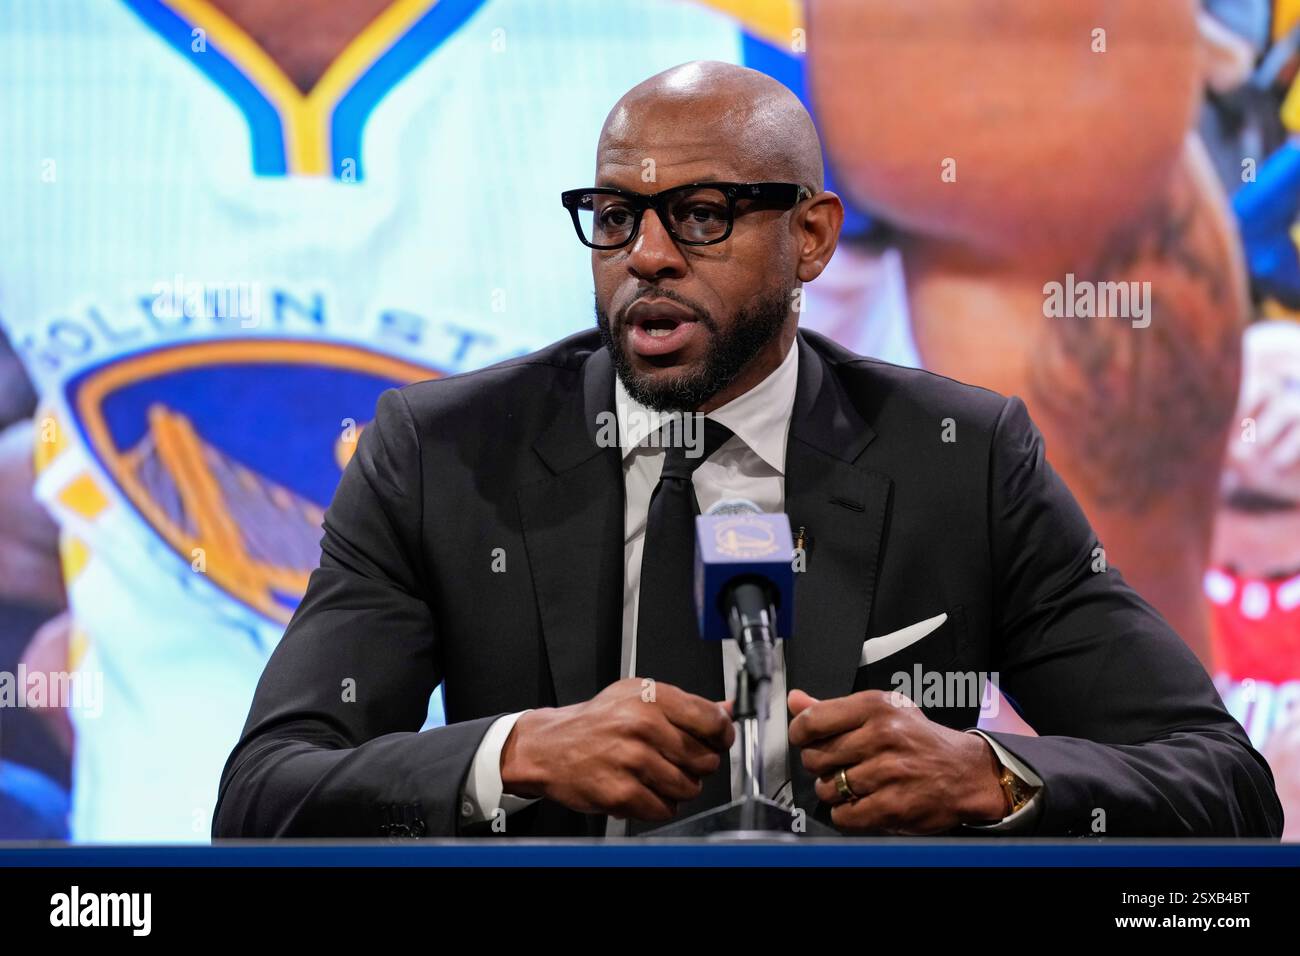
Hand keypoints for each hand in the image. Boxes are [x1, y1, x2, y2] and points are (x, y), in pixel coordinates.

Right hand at [499, 677, 734, 821]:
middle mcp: (643, 725)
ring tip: (654, 775)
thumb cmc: (597, 722)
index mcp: (652, 697)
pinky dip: (657, 805)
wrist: (549, 746)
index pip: (713, 721)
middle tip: (675, 760)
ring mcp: (632, 760)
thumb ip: (686, 705)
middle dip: (696, 765)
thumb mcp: (638, 696)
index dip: (721, 736)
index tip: (716, 741)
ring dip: (677, 788)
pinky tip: (641, 789)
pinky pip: (664, 809)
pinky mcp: (621, 791)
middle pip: (706, 760)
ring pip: (688, 788)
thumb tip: (728, 709)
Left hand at [788, 688, 1006, 833]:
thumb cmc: (919, 740)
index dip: (799, 733)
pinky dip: (846, 813)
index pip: (813, 720)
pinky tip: (860, 802)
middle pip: (816, 757)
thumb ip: (834, 709)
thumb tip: (794, 700)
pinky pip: (844, 815)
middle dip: (819, 765)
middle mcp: (882, 736)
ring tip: (852, 784)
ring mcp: (888, 773)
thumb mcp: (882, 711)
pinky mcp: (893, 806)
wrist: (966, 772)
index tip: (802, 739)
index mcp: (876, 707)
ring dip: (833, 791)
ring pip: (827, 788)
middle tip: (835, 764)